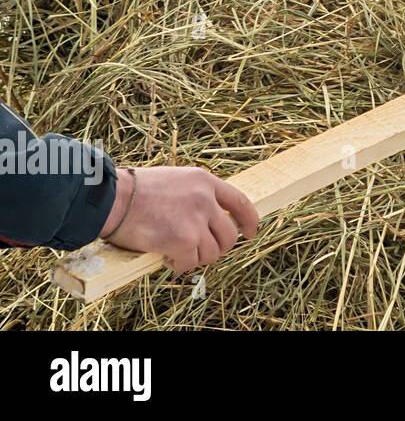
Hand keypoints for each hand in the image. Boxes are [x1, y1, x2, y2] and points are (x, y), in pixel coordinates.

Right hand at [100, 167, 259, 272]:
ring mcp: (196, 220)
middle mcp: (205, 200)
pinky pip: (191, 263)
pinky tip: (167, 258)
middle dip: (219, 248)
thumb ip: (196, 195)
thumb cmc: (135, 191)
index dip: (250, 221)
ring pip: (212, 252)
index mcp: (205, 181)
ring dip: (197, 258)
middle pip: (229, 235)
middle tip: (201, 251)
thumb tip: (211, 219)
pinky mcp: (183, 240)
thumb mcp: (176, 180)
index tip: (250, 233)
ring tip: (178, 252)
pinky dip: (180, 265)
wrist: (111, 200)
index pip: (240, 202)